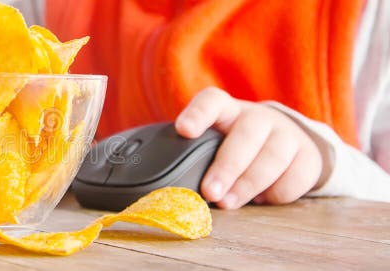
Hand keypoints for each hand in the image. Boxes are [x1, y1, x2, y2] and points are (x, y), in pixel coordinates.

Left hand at [175, 87, 322, 208]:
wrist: (286, 145)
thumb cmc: (234, 147)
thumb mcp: (214, 143)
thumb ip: (196, 156)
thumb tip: (173, 185)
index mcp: (226, 110)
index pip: (211, 102)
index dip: (198, 114)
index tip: (184, 131)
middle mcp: (257, 117)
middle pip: (245, 135)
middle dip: (227, 166)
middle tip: (210, 192)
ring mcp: (286, 134)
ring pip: (273, 156)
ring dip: (249, 184)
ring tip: (228, 203)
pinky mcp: (308, 155)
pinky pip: (296, 176)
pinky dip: (277, 193)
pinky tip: (260, 199)